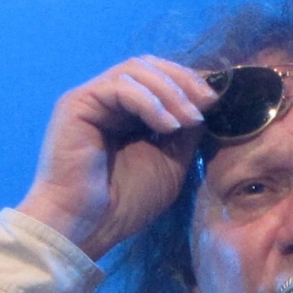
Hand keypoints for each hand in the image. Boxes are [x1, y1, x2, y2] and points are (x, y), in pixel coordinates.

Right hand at [17, 56, 217, 258]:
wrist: (88, 226)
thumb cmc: (124, 203)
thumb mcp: (170, 162)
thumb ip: (184, 131)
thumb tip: (204, 102)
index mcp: (126, 113)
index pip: (157, 78)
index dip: (187, 82)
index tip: (214, 100)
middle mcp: (106, 101)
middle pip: (148, 66)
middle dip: (183, 81)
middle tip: (208, 102)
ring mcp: (90, 99)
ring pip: (135, 70)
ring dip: (170, 91)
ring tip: (190, 119)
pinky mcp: (77, 103)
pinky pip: (119, 86)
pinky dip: (149, 101)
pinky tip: (168, 126)